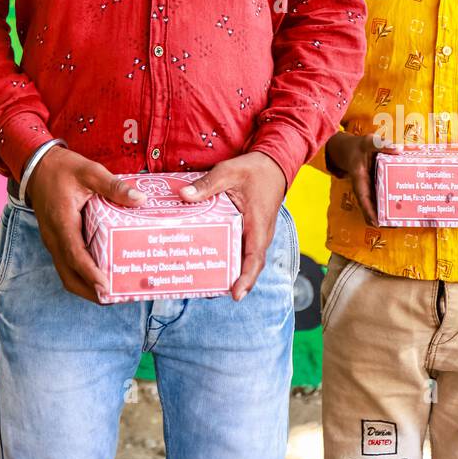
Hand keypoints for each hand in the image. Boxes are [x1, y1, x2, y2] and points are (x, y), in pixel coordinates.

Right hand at [26, 146, 146, 302]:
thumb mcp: (89, 171)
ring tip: (112, 292)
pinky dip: (82, 275)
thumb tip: (140, 199)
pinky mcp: (56, 241)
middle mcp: (54, 238)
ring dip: (87, 287)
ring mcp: (53, 242)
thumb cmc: (63, 168)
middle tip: (117, 297)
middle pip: (69, 276)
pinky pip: (67, 265)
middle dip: (91, 291)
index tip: (106, 287)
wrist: (37, 165)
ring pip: (67, 274)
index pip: (74, 255)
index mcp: (62, 222)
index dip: (90, 273)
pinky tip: (102, 273)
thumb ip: (113, 186)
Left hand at [177, 151, 287, 300]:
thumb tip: (184, 195)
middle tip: (210, 292)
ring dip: (232, 271)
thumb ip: (207, 185)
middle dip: (233, 281)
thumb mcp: (228, 172)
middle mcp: (260, 234)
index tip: (235, 294)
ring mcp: (257, 233)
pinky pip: (242, 248)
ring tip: (208, 282)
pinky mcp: (252, 230)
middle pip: (249, 264)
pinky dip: (231, 256)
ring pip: (245, 258)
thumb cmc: (254, 169)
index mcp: (258, 224)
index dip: (246, 278)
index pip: (255, 257)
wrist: (273, 164)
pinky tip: (213, 258)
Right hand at [324, 132, 398, 226]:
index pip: (363, 199)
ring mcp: (374, 189)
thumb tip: (399, 149)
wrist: (352, 150)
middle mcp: (367, 188)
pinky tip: (409, 203)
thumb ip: (381, 145)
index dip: (369, 212)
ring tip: (406, 218)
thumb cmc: (359, 147)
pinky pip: (387, 195)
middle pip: (374, 207)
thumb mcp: (368, 143)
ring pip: (381, 204)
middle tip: (398, 224)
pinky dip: (396, 200)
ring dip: (391, 211)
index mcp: (360, 180)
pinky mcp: (380, 186)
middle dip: (384, 217)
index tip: (377, 224)